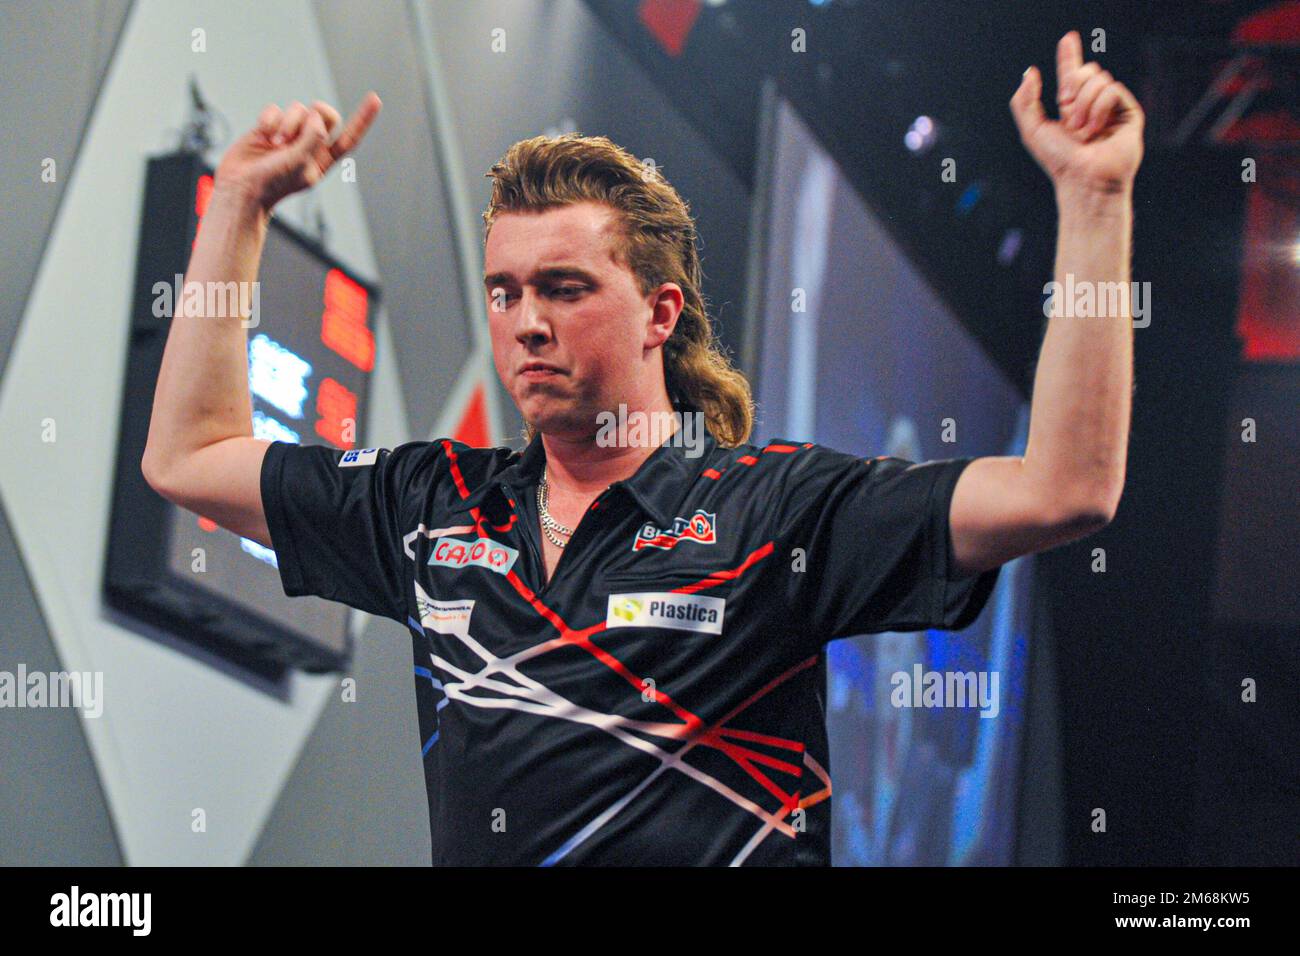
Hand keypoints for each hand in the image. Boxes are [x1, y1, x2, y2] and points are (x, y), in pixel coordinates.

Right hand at [214, 92, 381, 211]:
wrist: (240, 188)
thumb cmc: (272, 184)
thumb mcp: (301, 164)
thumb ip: (313, 138)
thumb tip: (315, 115)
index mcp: (323, 160)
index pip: (348, 138)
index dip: (362, 119)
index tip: (375, 99)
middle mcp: (309, 146)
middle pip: (325, 116)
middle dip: (316, 115)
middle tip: (303, 127)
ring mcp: (289, 136)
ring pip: (299, 110)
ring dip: (288, 124)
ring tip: (276, 144)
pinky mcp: (269, 128)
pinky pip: (275, 110)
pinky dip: (269, 120)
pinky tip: (263, 136)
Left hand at [1010, 31, 1143, 194]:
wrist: (1084, 179)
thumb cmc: (1059, 161)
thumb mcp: (1032, 130)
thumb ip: (1025, 101)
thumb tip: (1030, 72)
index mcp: (1071, 108)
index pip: (1072, 75)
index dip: (1069, 56)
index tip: (1068, 39)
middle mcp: (1093, 106)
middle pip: (1087, 71)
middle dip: (1073, 86)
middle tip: (1068, 112)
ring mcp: (1112, 109)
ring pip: (1099, 78)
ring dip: (1084, 103)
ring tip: (1082, 130)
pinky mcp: (1129, 112)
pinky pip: (1112, 89)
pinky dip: (1098, 107)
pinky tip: (1096, 128)